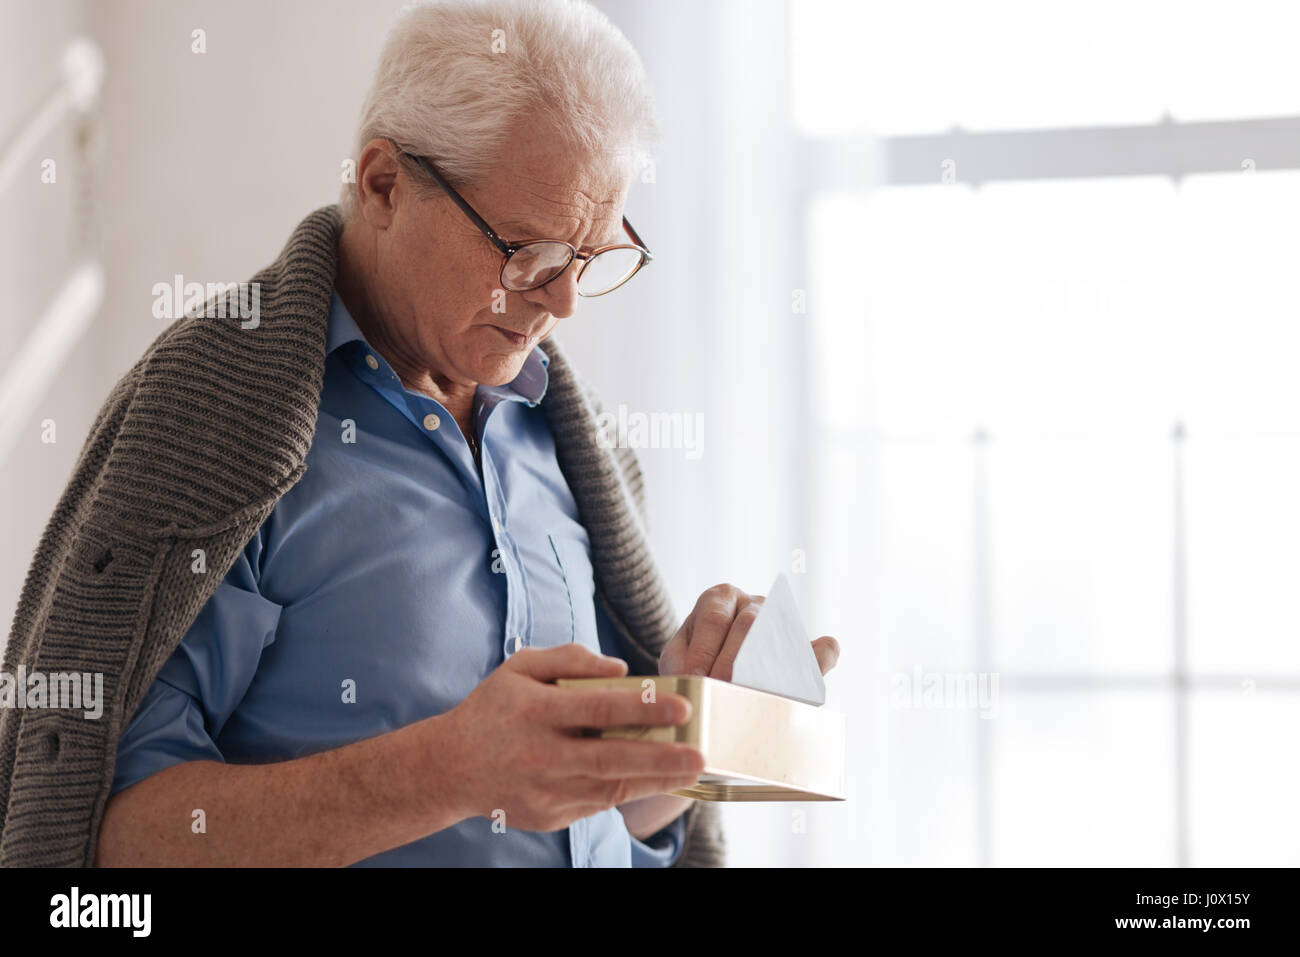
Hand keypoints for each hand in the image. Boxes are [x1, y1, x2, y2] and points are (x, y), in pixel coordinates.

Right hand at [438, 644, 704, 831]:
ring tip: (690, 769)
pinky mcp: (548, 816)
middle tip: (699, 754)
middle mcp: (541, 754)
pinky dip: (626, 792)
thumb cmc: (492, 710)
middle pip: (610, 758)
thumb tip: (620, 668)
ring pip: (609, 788)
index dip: (642, 708)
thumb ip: (569, 659)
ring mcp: (544, 791)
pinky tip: (654, 781)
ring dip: (653, 780)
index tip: (681, 706)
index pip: (597, 709)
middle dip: (660, 758)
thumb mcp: (519, 668)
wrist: (447, 768)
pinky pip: (596, 805)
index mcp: (535, 711)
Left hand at [657, 583, 839, 679]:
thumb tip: (688, 679)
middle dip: (732, 663)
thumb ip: (679, 665)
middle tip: (721, 692)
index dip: (704, 652)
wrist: (719, 676)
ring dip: (766, 668)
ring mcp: (784, 622)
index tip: (696, 680)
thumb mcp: (677, 659)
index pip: (714, 619)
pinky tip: (804, 681)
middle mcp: (753, 603)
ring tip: (750, 695)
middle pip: (748, 626)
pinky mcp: (809, 649)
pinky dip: (820, 661)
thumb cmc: (693, 665)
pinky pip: (823, 651)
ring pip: (782, 635)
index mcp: (719, 598)